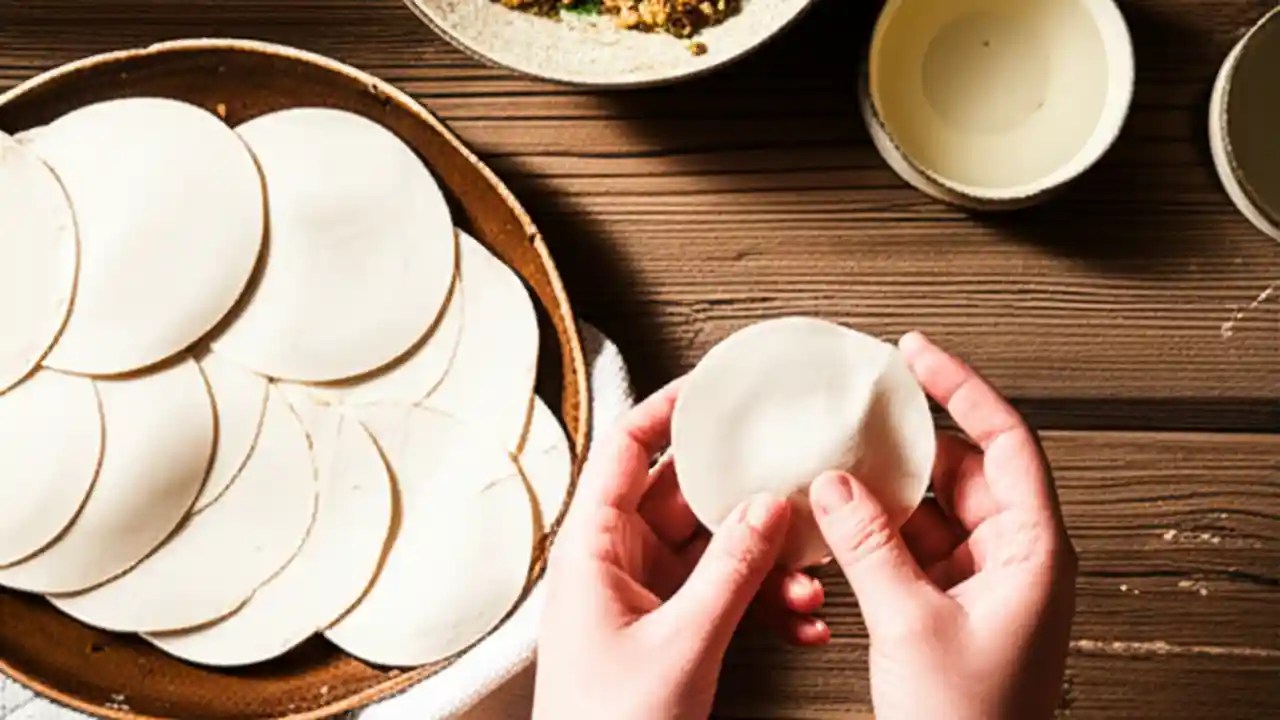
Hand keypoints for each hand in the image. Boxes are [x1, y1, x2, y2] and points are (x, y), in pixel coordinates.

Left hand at [534, 379, 828, 719]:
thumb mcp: (680, 644)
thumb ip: (728, 571)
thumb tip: (765, 507)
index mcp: (593, 548)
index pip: (625, 449)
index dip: (667, 410)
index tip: (713, 388)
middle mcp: (617, 560)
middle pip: (684, 495)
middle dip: (744, 494)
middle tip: (791, 476)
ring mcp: (646, 593)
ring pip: (714, 546)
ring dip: (765, 557)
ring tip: (807, 574)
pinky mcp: (671, 625)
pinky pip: (723, 590)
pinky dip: (762, 597)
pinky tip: (799, 616)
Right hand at [809, 332, 1076, 719]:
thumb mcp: (910, 623)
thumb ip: (868, 545)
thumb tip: (834, 483)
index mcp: (1033, 551)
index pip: (1006, 441)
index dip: (963, 388)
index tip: (919, 355)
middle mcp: (1014, 559)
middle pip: (961, 471)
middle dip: (908, 444)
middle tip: (861, 413)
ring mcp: (981, 582)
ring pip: (931, 510)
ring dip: (885, 492)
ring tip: (837, 468)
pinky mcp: (949, 605)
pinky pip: (912, 546)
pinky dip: (876, 532)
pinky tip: (839, 522)